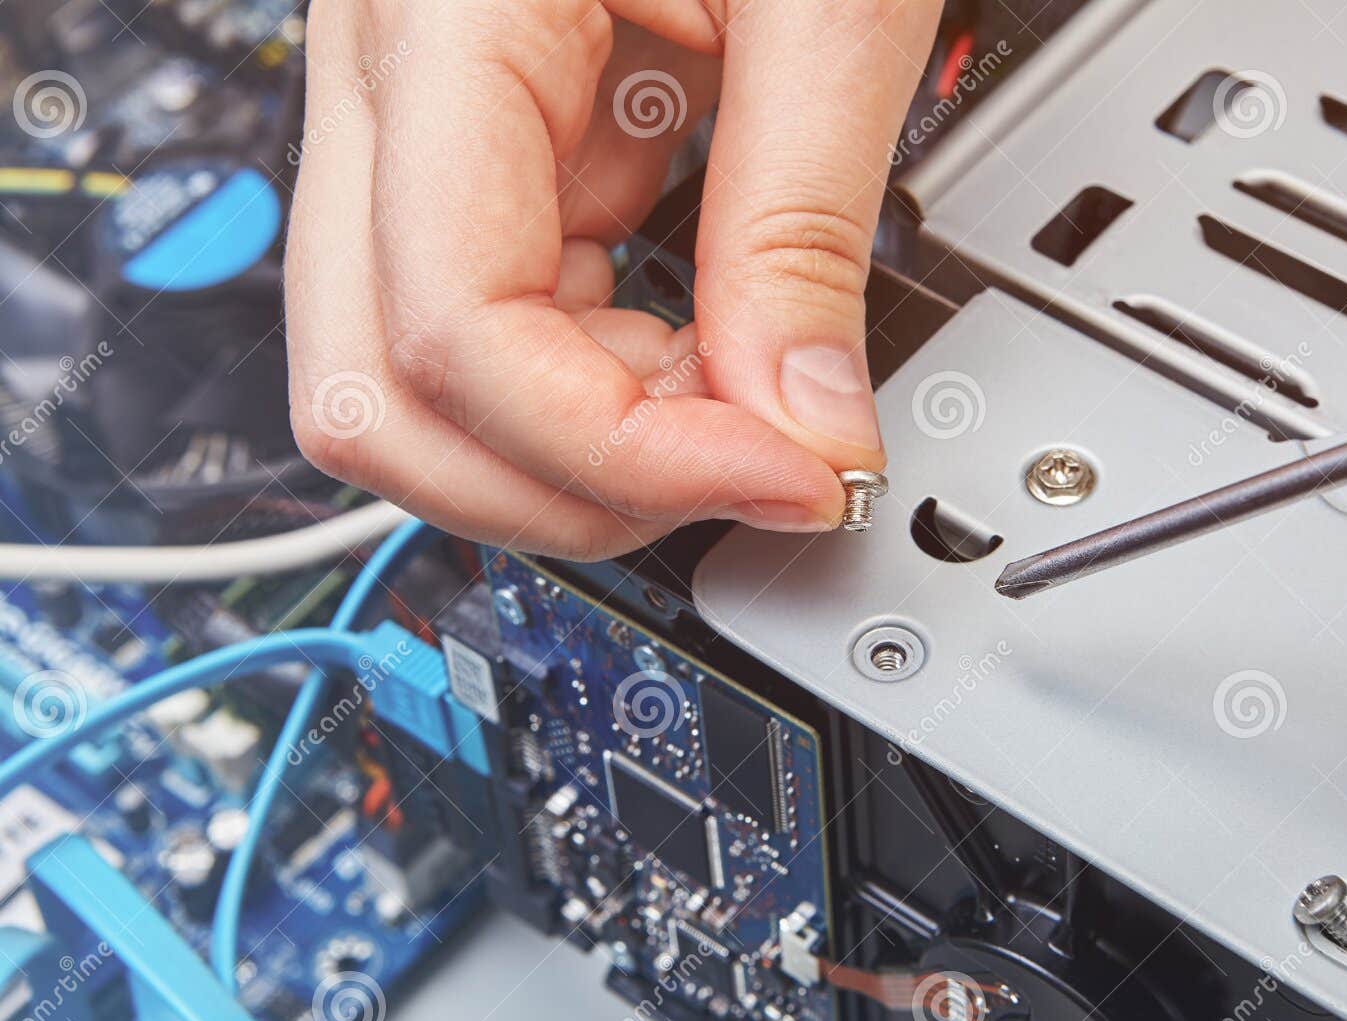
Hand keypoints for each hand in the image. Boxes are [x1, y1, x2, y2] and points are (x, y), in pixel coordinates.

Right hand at [286, 1, 939, 558]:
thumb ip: (801, 225)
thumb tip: (808, 422)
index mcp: (441, 21)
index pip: (453, 331)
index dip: (621, 452)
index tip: (787, 474)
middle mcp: (390, 94)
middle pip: (377, 393)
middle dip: (565, 486)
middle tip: (742, 477)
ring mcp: (421, 138)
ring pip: (422, 387)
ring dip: (584, 454)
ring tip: (741, 412)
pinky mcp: (486, 164)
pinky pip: (499, 333)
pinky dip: (605, 394)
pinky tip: (704, 364)